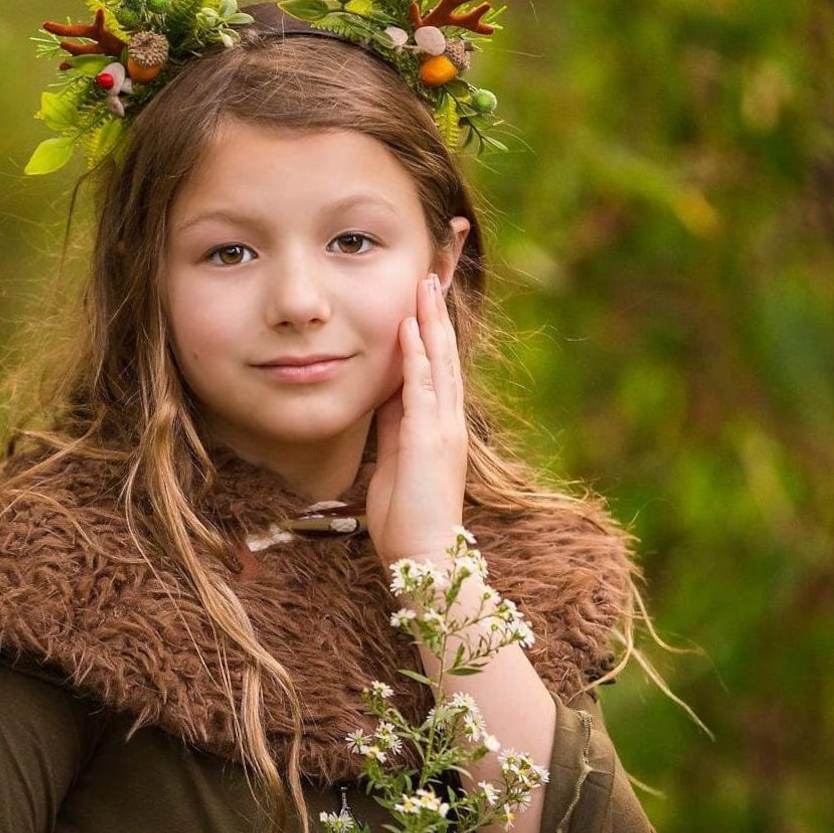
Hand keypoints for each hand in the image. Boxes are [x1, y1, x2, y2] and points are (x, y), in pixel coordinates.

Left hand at [366, 273, 468, 568]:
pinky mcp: (431, 439)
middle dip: (437, 313)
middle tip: (432, 273)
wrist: (424, 559)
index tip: (423, 298)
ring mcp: (443, 428)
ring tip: (425, 283)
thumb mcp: (395, 462)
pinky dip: (417, 354)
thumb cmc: (407, 519)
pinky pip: (424, 387)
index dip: (430, 331)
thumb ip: (394, 428)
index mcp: (439, 427)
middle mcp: (448, 421)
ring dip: (430, 321)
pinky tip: (410, 326)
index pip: (437, 368)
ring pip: (440, 362)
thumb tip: (385, 396)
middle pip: (446, 355)